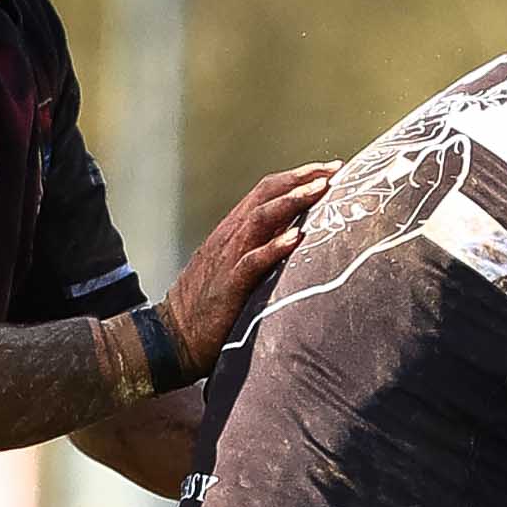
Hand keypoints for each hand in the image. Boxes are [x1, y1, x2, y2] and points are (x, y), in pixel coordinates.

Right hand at [161, 162, 336, 374]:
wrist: (173, 337)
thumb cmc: (209, 307)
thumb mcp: (235, 268)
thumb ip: (259, 250)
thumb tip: (296, 237)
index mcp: (233, 232)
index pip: (266, 192)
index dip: (297, 178)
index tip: (329, 170)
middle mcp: (230, 237)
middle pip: (265, 195)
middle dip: (301, 179)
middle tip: (334, 170)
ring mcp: (227, 259)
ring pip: (260, 218)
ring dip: (292, 201)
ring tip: (320, 189)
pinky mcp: (229, 285)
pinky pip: (252, 261)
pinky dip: (274, 247)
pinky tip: (295, 237)